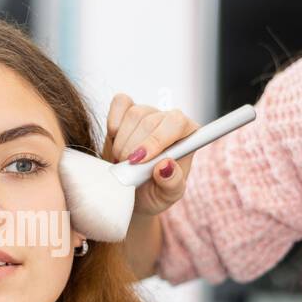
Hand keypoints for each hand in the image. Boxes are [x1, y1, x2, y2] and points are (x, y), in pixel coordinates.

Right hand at [104, 93, 198, 216]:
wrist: (130, 192)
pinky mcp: (128, 108)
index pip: (178, 123)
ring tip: (122, 161)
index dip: (156, 139)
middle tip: (127, 169)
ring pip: (134, 114)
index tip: (140, 161)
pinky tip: (115, 141)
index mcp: (188, 137)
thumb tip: (166, 165)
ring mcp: (149, 112)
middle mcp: (169, 121)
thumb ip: (171, 184)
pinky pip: (120, 103)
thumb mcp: (166, 197)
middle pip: (151, 119)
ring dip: (122, 142)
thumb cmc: (153, 193)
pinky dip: (113, 124)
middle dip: (134, 148)